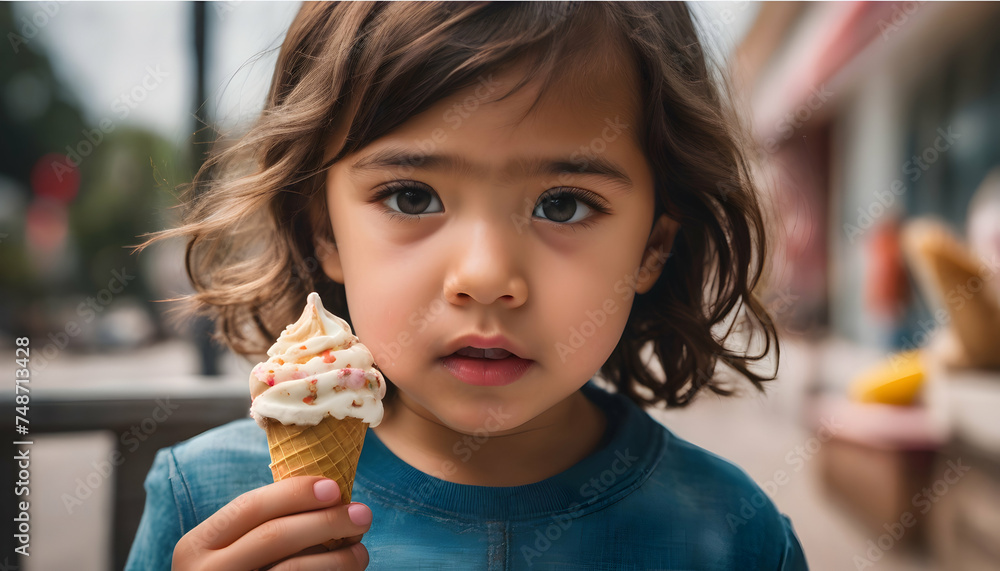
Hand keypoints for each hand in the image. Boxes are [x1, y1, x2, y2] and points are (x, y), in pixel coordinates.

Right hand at [172, 476, 371, 569]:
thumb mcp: (230, 548)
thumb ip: (261, 525)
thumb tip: (328, 495)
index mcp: (197, 545)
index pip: (250, 507)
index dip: (295, 493)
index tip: (335, 488)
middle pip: (274, 536)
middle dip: (325, 521)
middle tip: (363, 515)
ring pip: (292, 570)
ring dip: (336, 559)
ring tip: (361, 552)